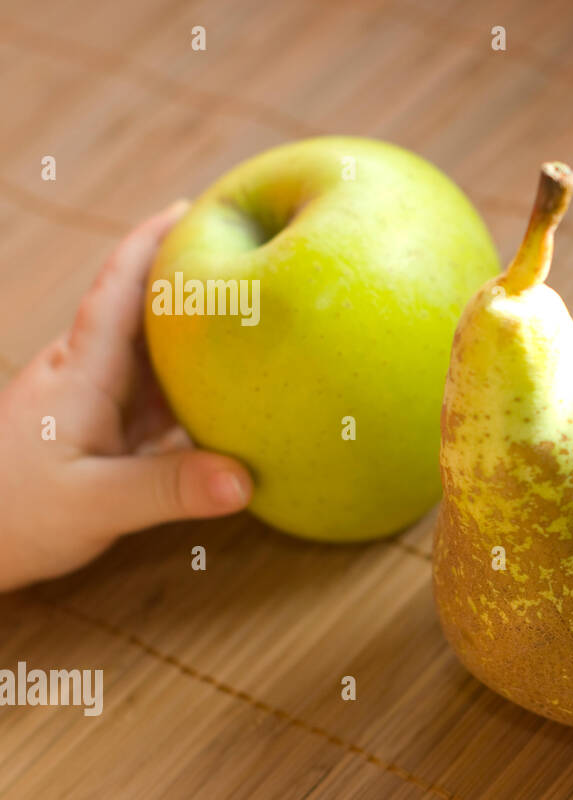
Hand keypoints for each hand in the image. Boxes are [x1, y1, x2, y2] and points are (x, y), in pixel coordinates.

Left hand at [0, 202, 251, 590]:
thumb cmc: (13, 519)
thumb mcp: (95, 508)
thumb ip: (170, 491)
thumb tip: (245, 480)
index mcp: (82, 375)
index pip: (117, 290)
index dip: (151, 243)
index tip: (192, 207)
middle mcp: (86, 376)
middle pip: (141, 308)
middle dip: (185, 276)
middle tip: (244, 253)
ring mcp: (90, 402)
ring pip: (150, 350)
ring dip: (192, 329)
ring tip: (249, 315)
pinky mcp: (96, 431)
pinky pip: (154, 392)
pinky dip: (191, 379)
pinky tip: (227, 390)